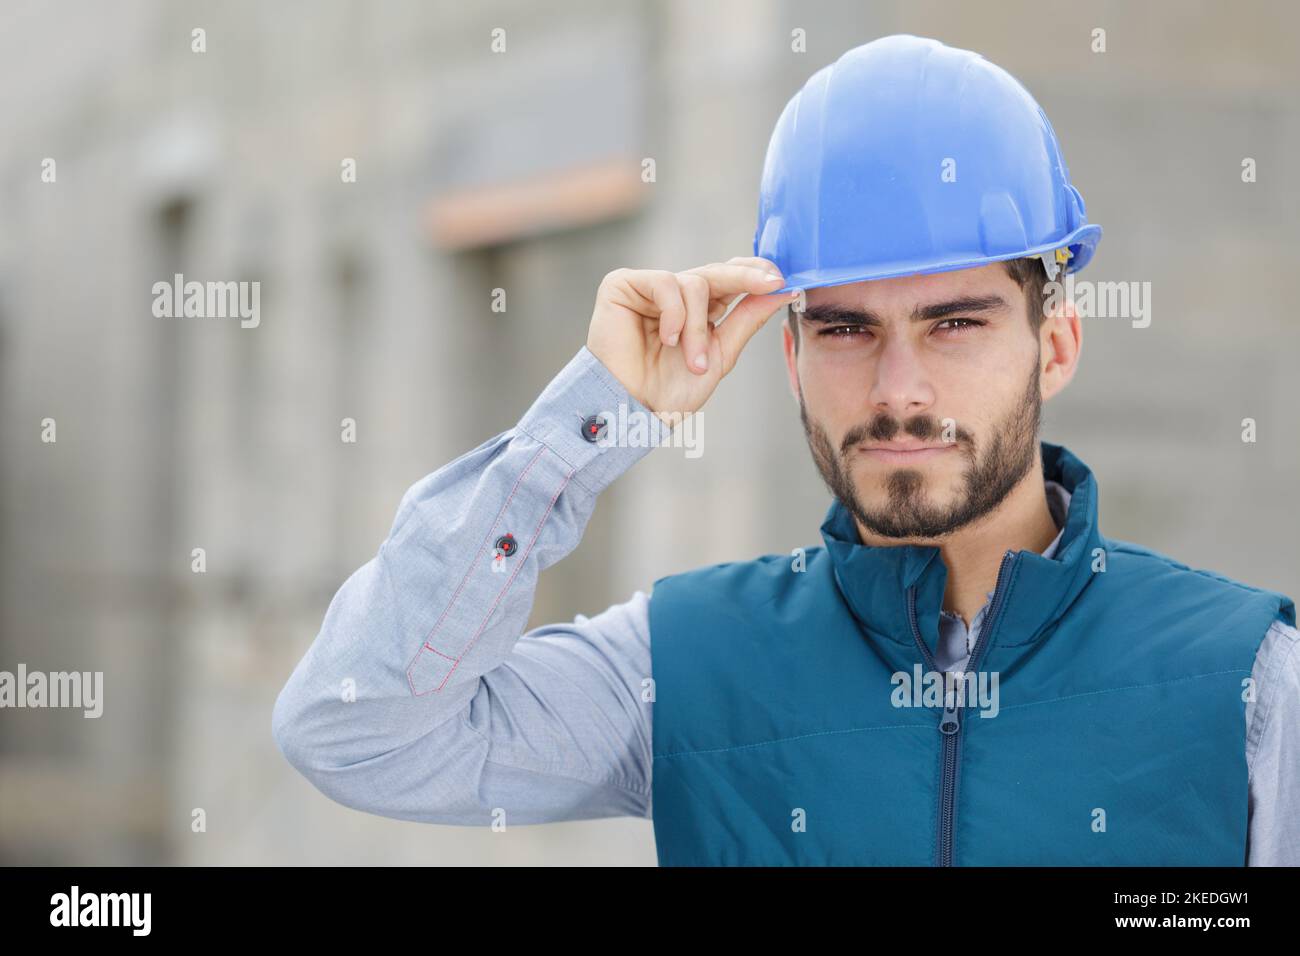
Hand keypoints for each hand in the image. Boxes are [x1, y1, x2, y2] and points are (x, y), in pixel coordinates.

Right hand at [585, 257, 793, 421]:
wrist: (634, 411)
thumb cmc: (671, 392)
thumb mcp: (720, 354)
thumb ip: (748, 319)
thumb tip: (783, 290)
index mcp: (699, 309)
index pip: (728, 277)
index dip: (753, 272)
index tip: (781, 279)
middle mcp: (675, 295)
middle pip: (716, 272)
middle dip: (745, 278)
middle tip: (771, 284)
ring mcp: (649, 289)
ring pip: (693, 283)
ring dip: (699, 326)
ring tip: (692, 360)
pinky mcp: (623, 285)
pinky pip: (665, 283)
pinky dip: (674, 314)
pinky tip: (667, 339)